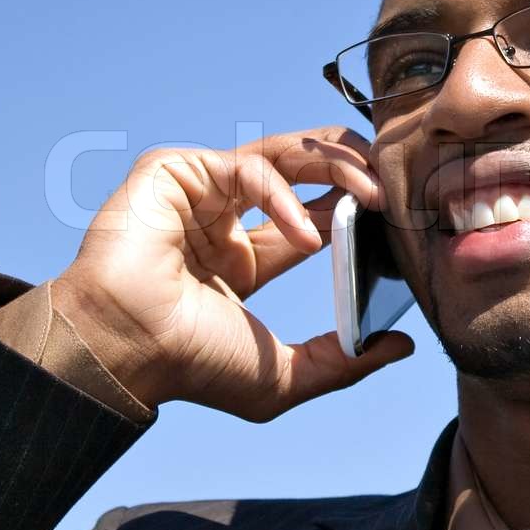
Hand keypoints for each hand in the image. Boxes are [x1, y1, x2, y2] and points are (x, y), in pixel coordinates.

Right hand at [49, 128, 413, 419]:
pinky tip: (309, 236)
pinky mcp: (177, 170)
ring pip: (283, 153)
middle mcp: (223, 220)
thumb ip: (345, 360)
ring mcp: (200, 191)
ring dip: (336, 164)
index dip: (358, 214)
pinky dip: (285, 195)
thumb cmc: (191, 366)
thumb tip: (402, 345)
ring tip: (374, 192)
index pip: (316, 218)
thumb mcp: (285, 376)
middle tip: (395, 190)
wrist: (128, 348)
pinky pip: (248, 166)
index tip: (396, 222)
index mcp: (244, 260)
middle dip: (354, 172)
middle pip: (305, 173)